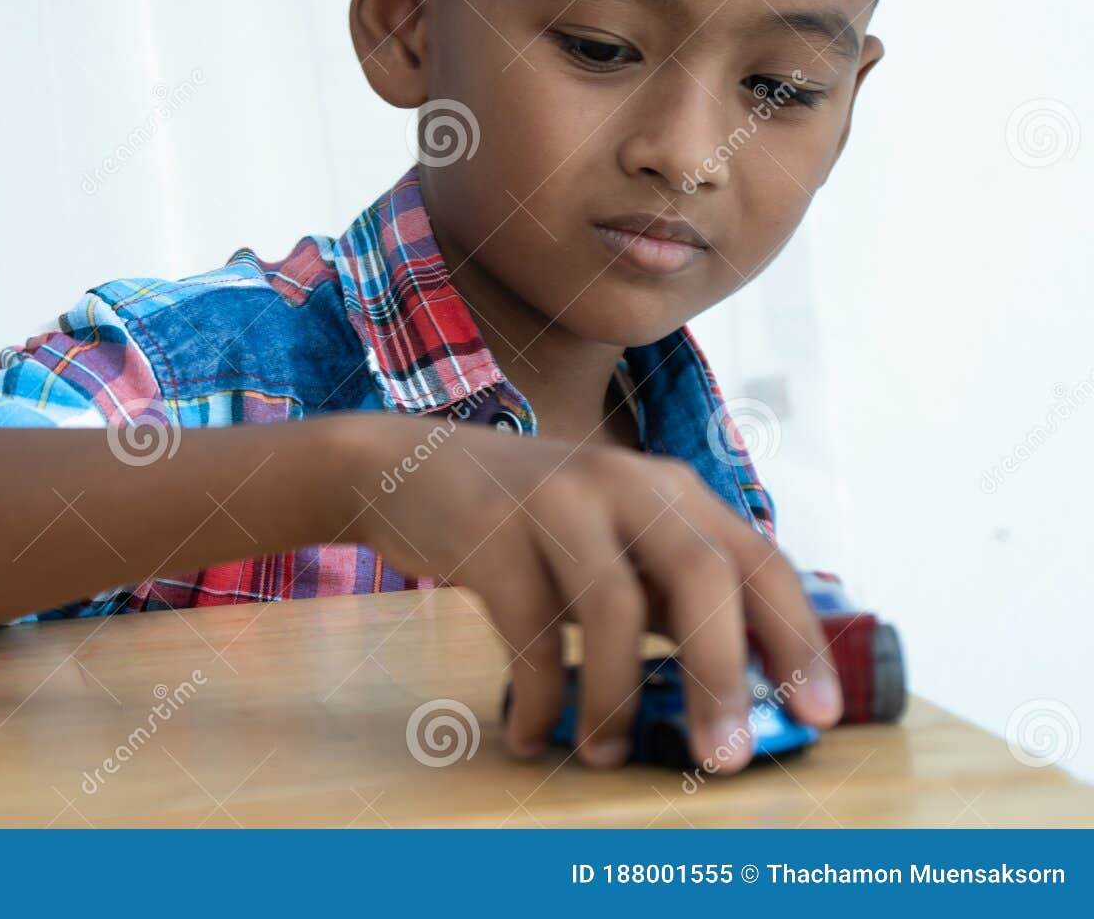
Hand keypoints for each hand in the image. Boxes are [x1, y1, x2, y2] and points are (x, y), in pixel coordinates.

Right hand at [349, 413, 841, 770]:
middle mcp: (624, 481)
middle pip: (701, 575)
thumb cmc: (527, 521)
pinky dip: (535, 694)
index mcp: (670, 487)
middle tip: (724, 758)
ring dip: (615, 697)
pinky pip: (528, 627)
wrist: (408, 469)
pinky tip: (527, 732)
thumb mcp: (614, 539)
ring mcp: (555, 499)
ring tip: (604, 755)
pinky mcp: (491, 528)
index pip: (758, 558)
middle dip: (721, 675)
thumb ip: (672, 592)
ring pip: (613, 606)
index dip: (796, 637)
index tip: (819, 713)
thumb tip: (746, 683)